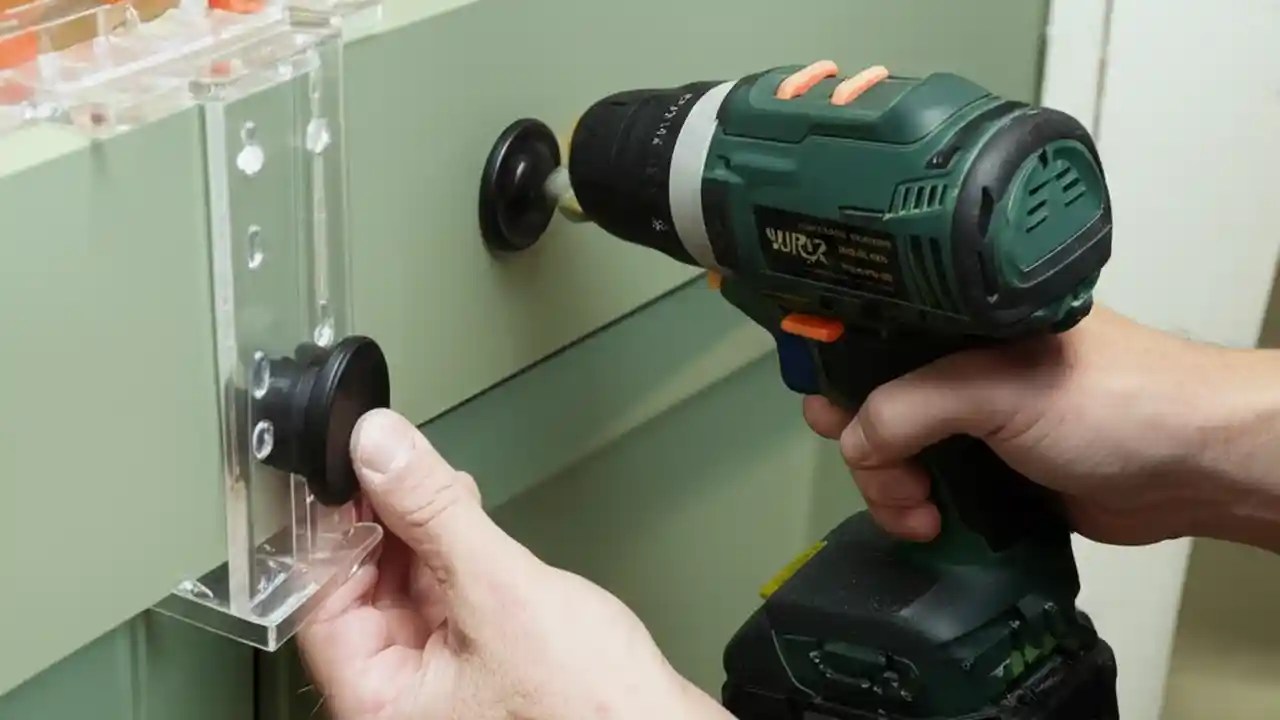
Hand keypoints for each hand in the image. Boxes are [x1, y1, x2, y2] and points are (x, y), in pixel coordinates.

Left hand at [297, 409, 730, 719]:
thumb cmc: (593, 707)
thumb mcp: (498, 588)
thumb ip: (432, 513)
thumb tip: (380, 450)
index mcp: (380, 701)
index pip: (322, 600)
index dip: (334, 528)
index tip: (351, 468)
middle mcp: (401, 699)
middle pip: (360, 593)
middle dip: (380, 523)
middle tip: (393, 461)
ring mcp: (441, 686)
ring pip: (403, 592)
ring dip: (417, 532)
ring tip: (434, 483)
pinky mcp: (479, 667)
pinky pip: (443, 601)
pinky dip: (450, 555)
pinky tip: (463, 517)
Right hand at [803, 306, 1279, 549]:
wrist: (1192, 470)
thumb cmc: (1112, 403)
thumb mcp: (999, 387)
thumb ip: (910, 407)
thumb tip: (851, 442)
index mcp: (959, 321)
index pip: (868, 330)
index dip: (833, 365)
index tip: (824, 407)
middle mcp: (959, 365)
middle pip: (869, 399)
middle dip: (860, 441)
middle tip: (881, 469)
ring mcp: (972, 421)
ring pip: (890, 451)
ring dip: (888, 488)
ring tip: (920, 514)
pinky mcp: (986, 472)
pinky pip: (923, 488)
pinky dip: (912, 509)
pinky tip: (927, 526)